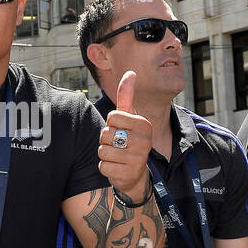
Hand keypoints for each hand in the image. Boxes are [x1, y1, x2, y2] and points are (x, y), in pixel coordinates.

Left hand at [97, 71, 153, 203]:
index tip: (121, 130)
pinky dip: (105, 167)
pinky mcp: (126, 175)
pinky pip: (102, 166)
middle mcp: (144, 142)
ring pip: (102, 150)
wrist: (135, 173)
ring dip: (105, 154)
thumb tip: (130, 72)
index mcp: (145, 125)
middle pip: (106, 133)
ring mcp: (136, 160)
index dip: (111, 124)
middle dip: (106, 140)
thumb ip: (127, 96)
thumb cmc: (129, 139)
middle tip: (118, 145)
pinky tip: (116, 167)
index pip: (113, 116)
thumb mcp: (130, 118)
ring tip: (117, 156)